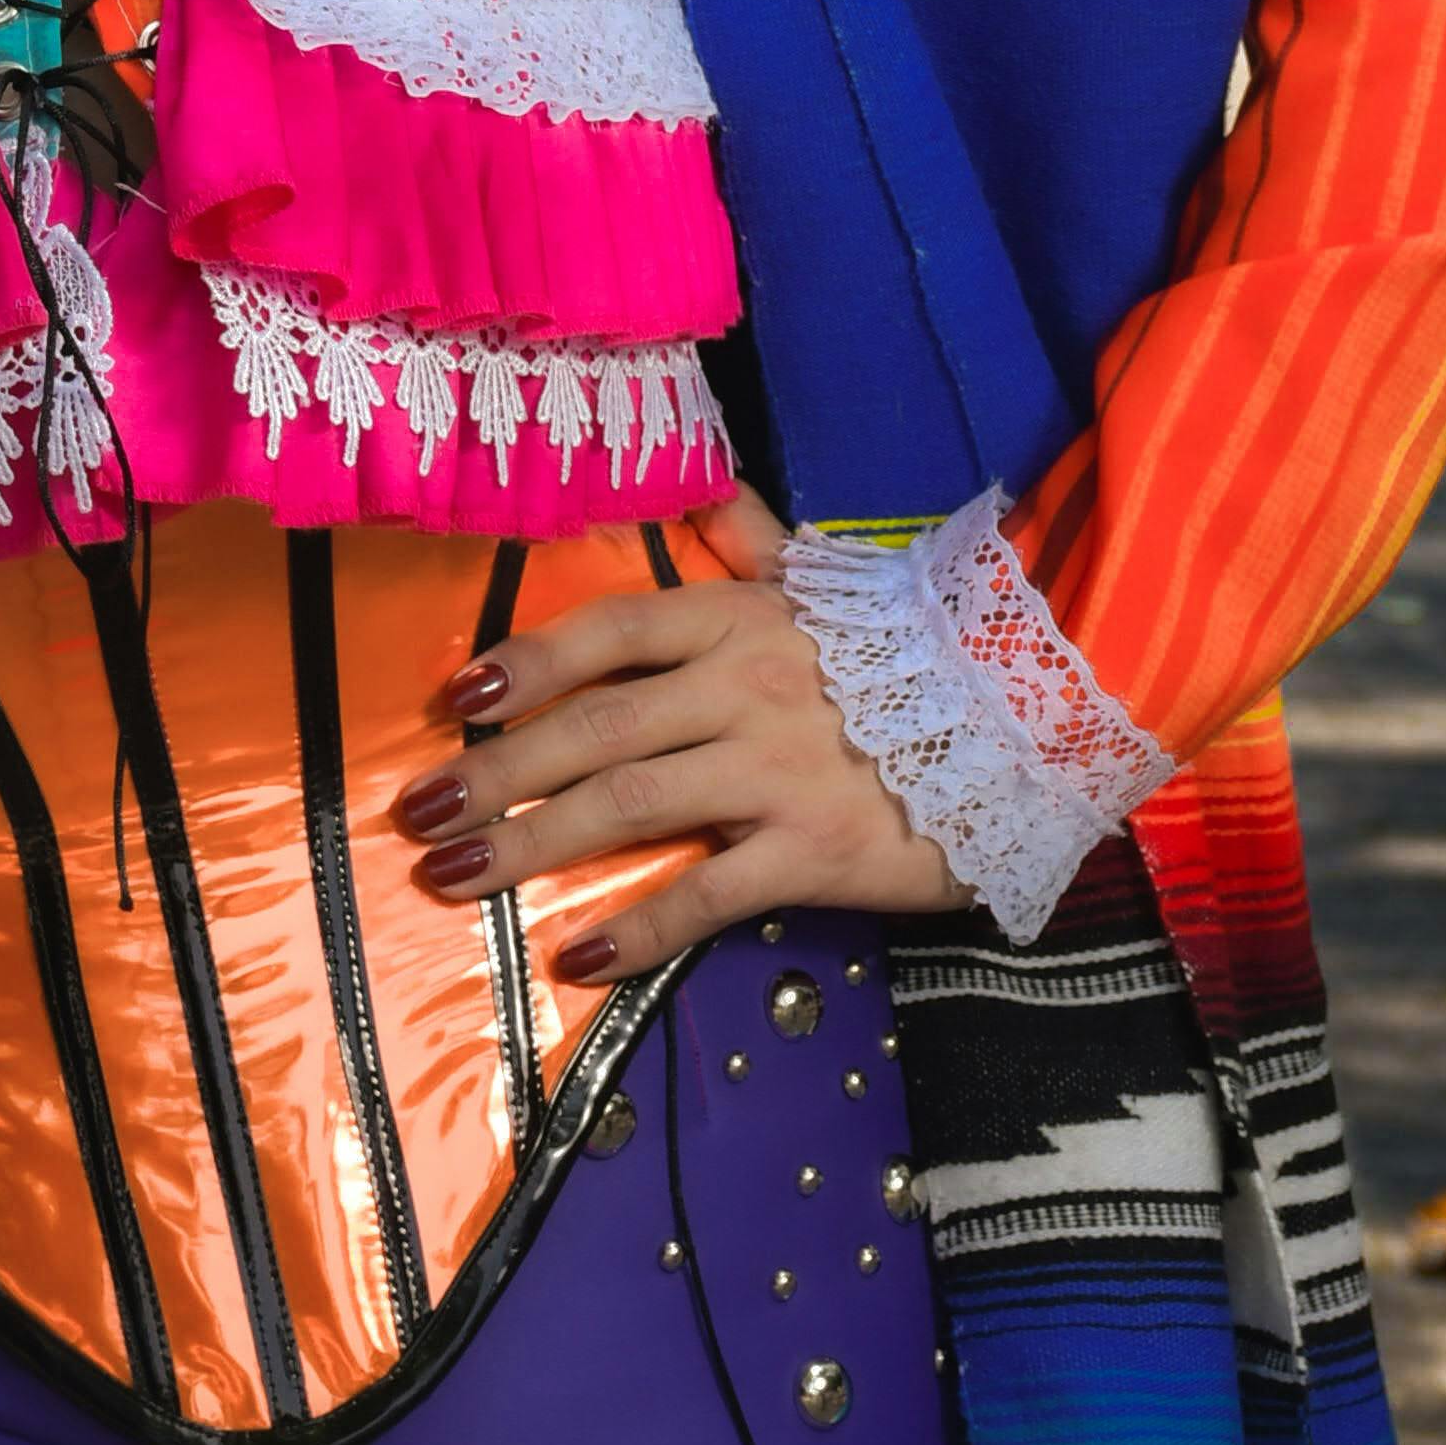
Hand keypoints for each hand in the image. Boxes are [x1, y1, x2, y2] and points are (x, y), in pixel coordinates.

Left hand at [392, 490, 967, 980]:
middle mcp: (741, 690)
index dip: (527, 659)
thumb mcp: (823, 582)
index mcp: (736, 622)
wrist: (1029, 721)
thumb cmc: (910, 653)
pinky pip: (709, 893)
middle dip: (494, 770)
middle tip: (416, 808)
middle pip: (594, 729)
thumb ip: (748, 540)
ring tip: (452, 876)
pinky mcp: (813, 854)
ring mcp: (774, 774)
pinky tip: (577, 958)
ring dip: (531, 845)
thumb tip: (699, 487)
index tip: (453, 690)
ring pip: (630, 807)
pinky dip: (639, 927)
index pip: (609, 631)